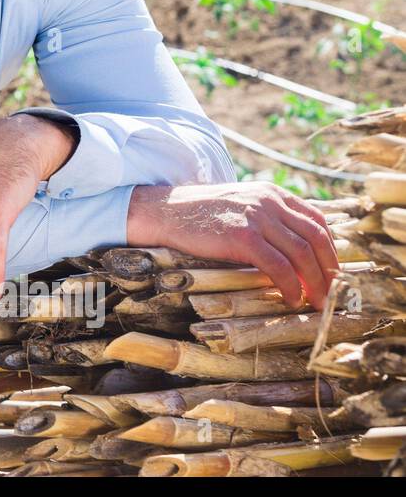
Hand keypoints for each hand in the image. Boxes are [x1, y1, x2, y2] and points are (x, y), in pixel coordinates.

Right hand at [127, 182, 339, 309]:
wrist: (165, 212)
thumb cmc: (199, 214)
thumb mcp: (240, 206)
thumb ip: (266, 218)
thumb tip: (290, 250)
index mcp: (272, 193)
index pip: (317, 220)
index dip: (330, 249)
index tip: (330, 271)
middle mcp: (270, 202)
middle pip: (316, 238)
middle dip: (328, 269)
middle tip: (331, 293)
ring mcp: (257, 217)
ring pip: (302, 254)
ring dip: (314, 283)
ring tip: (315, 302)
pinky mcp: (242, 236)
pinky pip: (278, 266)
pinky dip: (289, 285)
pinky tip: (290, 299)